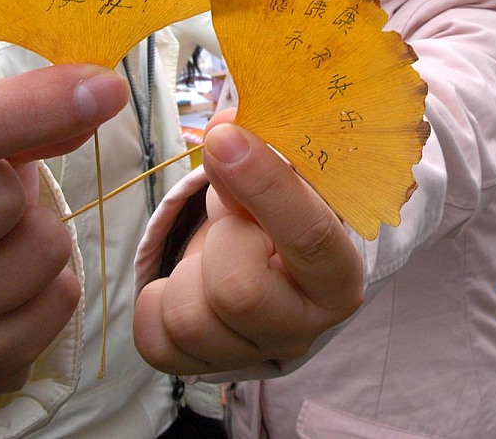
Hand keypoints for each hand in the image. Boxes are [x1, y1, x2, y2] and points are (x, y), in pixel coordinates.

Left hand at [133, 113, 364, 374]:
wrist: (270, 267)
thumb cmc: (280, 213)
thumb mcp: (286, 175)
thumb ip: (264, 144)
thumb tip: (226, 126)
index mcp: (339, 273)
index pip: (311, 236)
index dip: (265, 186)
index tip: (225, 139)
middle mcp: (305, 326)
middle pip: (237, 292)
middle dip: (217, 241)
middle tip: (230, 223)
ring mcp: (254, 355)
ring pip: (189, 319)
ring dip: (185, 273)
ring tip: (210, 255)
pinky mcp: (203, 369)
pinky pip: (155, 343)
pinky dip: (156, 304)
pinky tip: (183, 284)